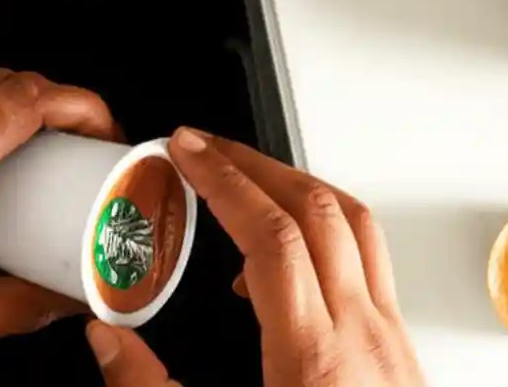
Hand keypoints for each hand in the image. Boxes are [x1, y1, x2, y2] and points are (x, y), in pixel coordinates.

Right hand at [86, 128, 422, 386]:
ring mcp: (391, 341)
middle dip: (258, 164)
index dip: (225, 178)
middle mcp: (364, 336)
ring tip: (245, 183)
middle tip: (207, 148)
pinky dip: (325, 236)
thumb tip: (106, 342)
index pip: (273, 233)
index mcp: (315, 359)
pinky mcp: (400, 354)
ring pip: (358, 227)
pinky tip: (283, 267)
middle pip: (322, 210)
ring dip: (300, 189)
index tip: (187, 150)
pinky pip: (368, 264)